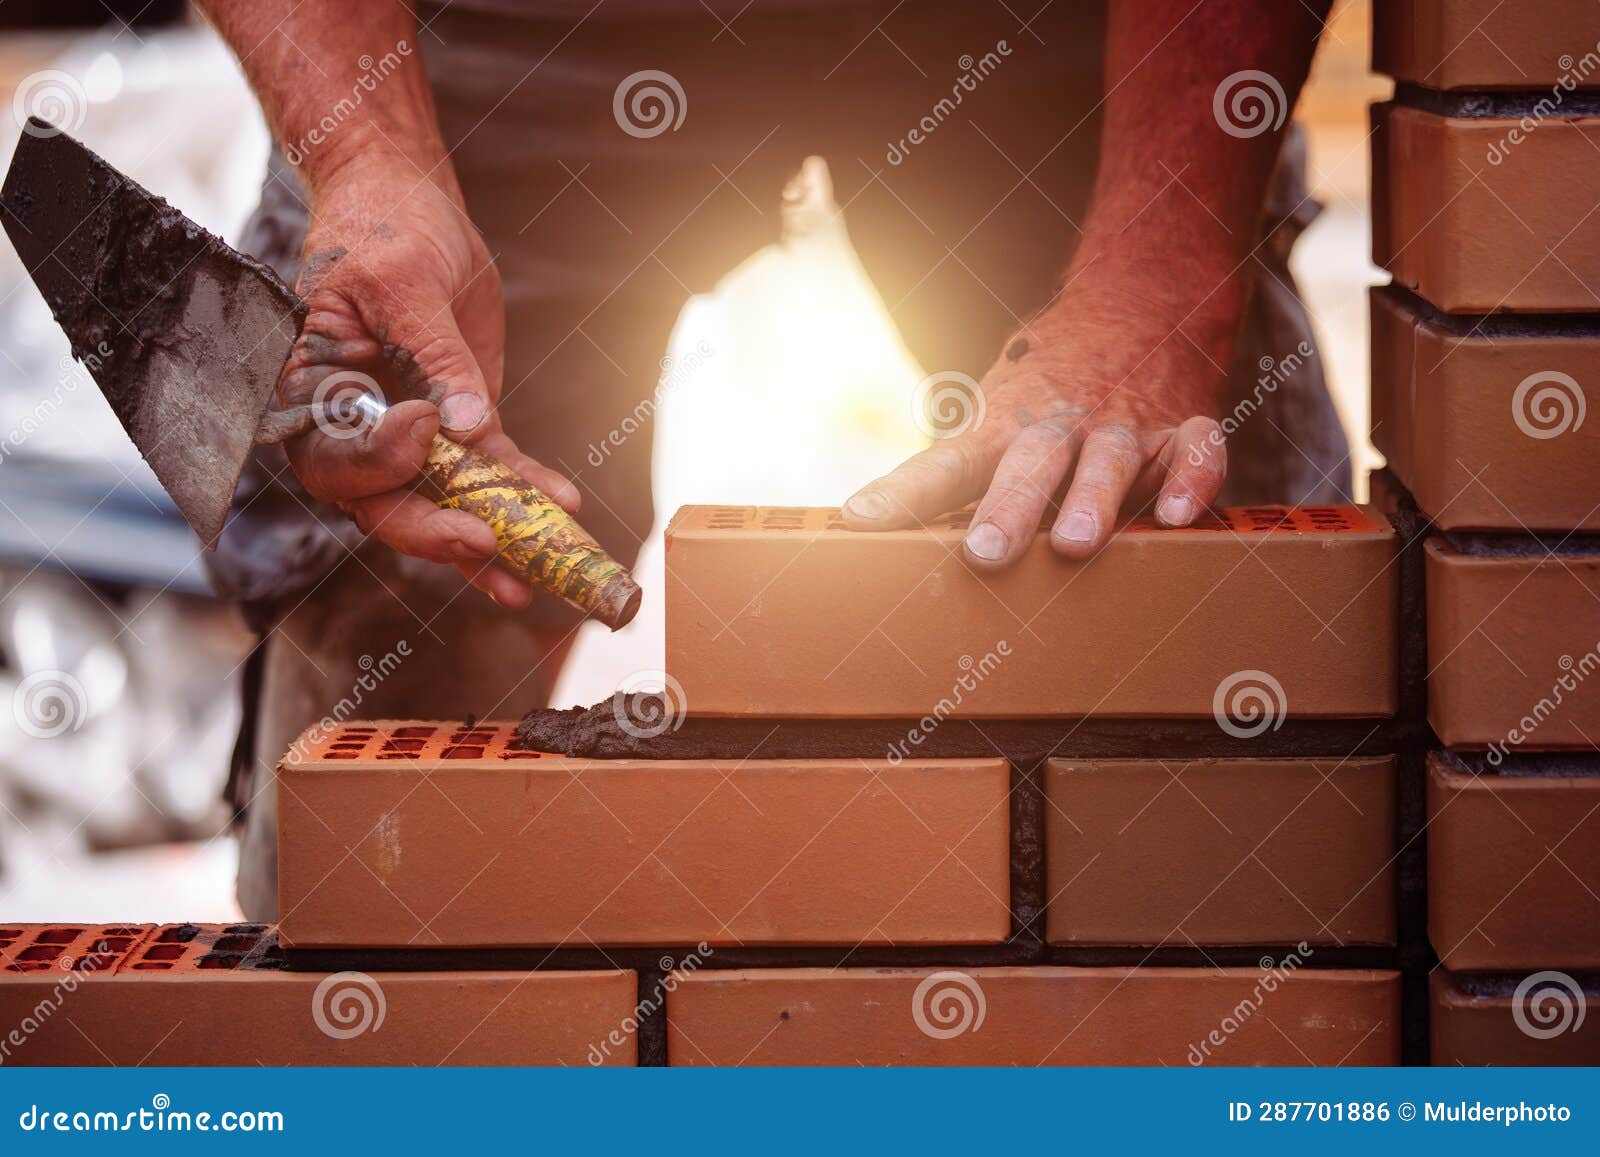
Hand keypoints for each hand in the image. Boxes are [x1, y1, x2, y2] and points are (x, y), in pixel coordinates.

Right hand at [278, 150, 578, 607]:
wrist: (409, 201)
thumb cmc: (384, 230)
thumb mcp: (405, 283)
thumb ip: (434, 358)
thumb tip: (465, 430)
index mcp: (311, 392)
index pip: (334, 457)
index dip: (378, 461)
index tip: (428, 430)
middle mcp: (354, 428)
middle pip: (385, 502)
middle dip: (437, 529)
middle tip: (485, 542)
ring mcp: (409, 434)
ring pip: (443, 501)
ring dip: (491, 536)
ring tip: (536, 574)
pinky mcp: (459, 427)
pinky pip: (489, 472)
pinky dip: (525, 492)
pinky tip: (562, 506)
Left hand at [843, 281, 1228, 567]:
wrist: (1137, 303)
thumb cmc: (1047, 390)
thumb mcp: (994, 418)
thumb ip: (954, 477)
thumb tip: (875, 531)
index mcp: (1003, 427)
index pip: (946, 463)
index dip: (904, 492)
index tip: (861, 520)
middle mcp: (1060, 424)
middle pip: (1029, 464)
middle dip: (1007, 510)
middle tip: (983, 554)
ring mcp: (1123, 425)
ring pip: (1108, 460)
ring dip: (1091, 501)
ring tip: (1074, 545)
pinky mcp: (1182, 426)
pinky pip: (1195, 450)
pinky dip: (1191, 478)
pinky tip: (1177, 515)